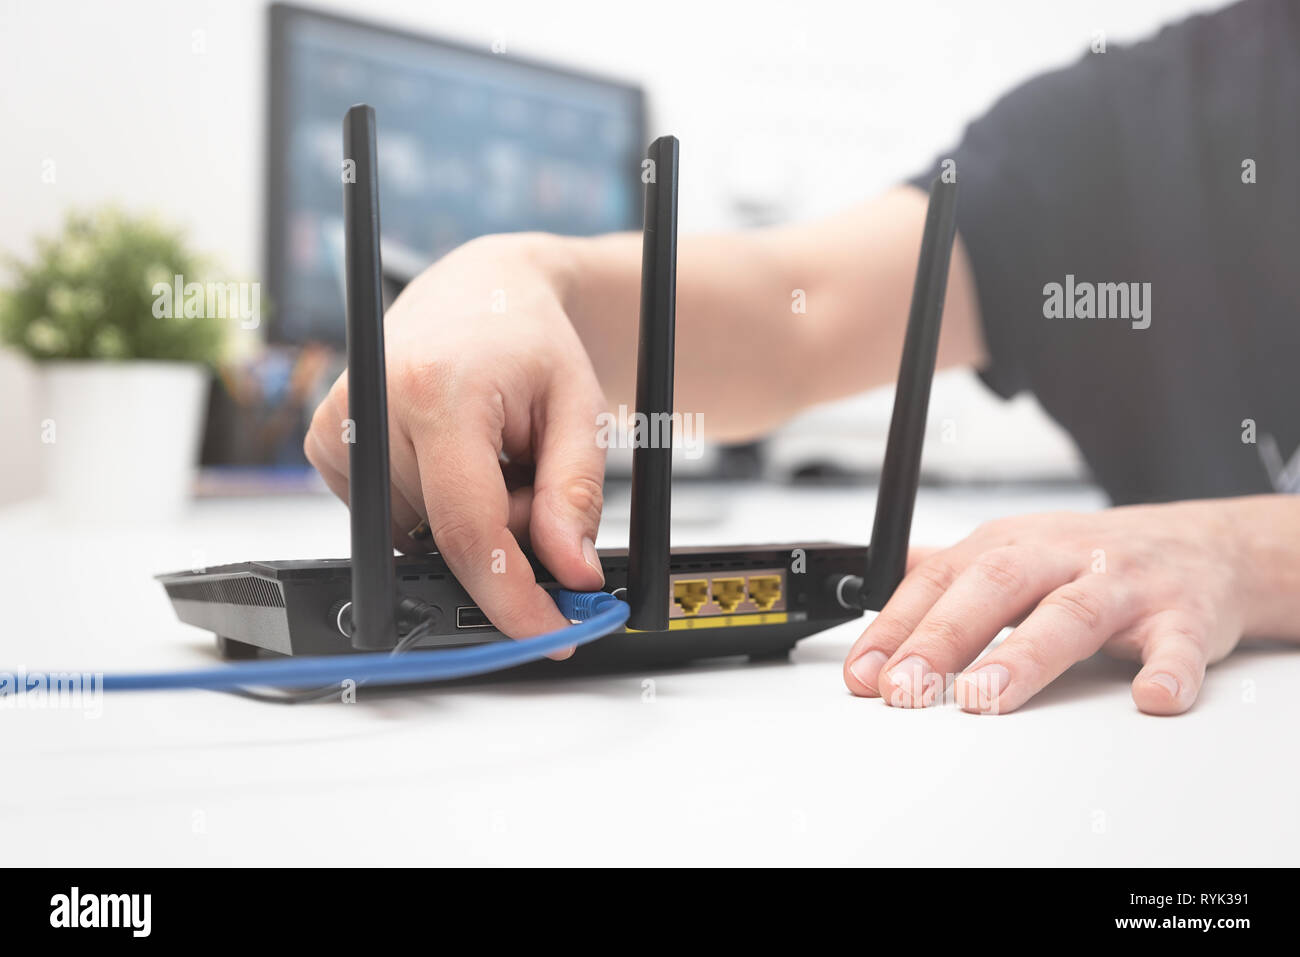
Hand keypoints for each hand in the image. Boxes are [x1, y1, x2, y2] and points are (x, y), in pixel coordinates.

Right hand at [305, 234, 605, 641]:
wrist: (481, 292)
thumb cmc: (530, 342)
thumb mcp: (580, 409)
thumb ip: (576, 495)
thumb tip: (572, 573)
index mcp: (435, 389)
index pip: (468, 528)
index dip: (509, 595)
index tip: (547, 634)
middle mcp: (371, 404)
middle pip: (448, 537)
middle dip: (504, 536)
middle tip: (529, 471)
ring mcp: (338, 425)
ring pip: (419, 536)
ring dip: (468, 518)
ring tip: (488, 451)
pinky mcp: (325, 443)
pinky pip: (392, 519)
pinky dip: (433, 506)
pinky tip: (451, 456)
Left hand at [842, 500, 1259, 714]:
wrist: (1202, 545)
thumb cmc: (1089, 557)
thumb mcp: (1011, 550)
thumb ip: (945, 573)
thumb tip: (868, 586)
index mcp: (1009, 545)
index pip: (939, 580)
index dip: (896, 626)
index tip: (863, 674)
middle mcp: (1061, 557)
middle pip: (995, 588)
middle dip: (944, 639)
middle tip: (905, 689)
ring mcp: (1123, 584)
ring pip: (1072, 614)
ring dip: (1026, 656)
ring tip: (984, 698)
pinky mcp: (1186, 616)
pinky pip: (1179, 643)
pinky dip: (1169, 670)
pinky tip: (1151, 698)